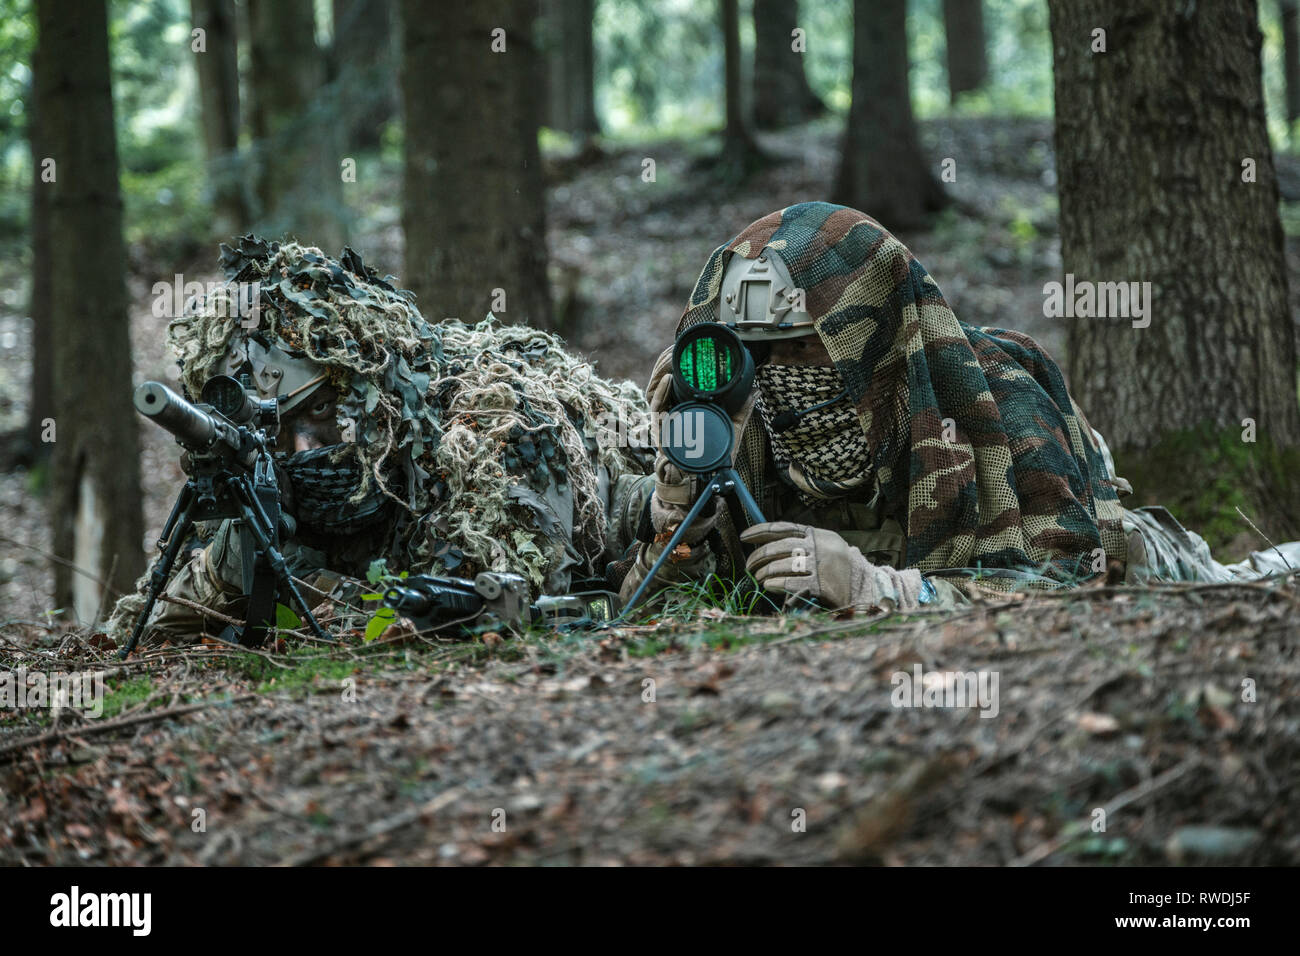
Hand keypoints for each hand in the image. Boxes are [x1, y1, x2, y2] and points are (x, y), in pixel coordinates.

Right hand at [645, 345, 757, 541]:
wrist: (701, 485)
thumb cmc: (712, 460)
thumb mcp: (731, 429)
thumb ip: (742, 410)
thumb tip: (755, 390)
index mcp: (685, 408)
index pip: (678, 379)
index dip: (680, 360)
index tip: (689, 345)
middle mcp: (672, 411)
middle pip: (663, 379)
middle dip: (666, 360)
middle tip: (677, 345)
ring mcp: (664, 419)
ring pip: (656, 388)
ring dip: (661, 369)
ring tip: (670, 355)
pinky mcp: (661, 430)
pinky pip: (656, 407)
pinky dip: (661, 391)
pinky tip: (668, 378)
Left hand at [740, 521, 922, 610]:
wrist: (867, 586)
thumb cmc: (841, 567)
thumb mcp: (826, 545)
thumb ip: (803, 542)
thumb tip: (770, 543)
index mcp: (817, 534)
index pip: (783, 528)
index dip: (760, 531)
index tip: (744, 536)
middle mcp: (818, 546)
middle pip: (780, 547)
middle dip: (759, 555)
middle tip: (749, 564)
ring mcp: (821, 565)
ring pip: (783, 565)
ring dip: (765, 571)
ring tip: (757, 577)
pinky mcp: (821, 584)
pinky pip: (791, 582)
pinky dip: (776, 583)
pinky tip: (769, 584)